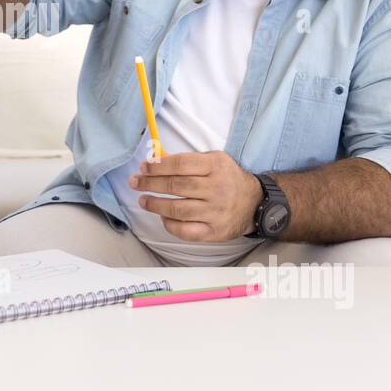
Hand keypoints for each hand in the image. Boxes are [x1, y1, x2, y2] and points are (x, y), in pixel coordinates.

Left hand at [127, 151, 264, 242]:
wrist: (254, 203)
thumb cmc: (228, 178)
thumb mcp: (213, 160)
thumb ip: (187, 160)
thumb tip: (156, 160)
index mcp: (215, 166)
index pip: (180, 165)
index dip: (157, 167)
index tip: (143, 168)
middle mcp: (217, 189)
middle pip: (176, 186)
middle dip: (150, 184)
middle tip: (135, 183)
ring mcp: (216, 212)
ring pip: (178, 210)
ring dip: (155, 205)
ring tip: (143, 201)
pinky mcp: (215, 231)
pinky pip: (186, 231)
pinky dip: (170, 225)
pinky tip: (162, 218)